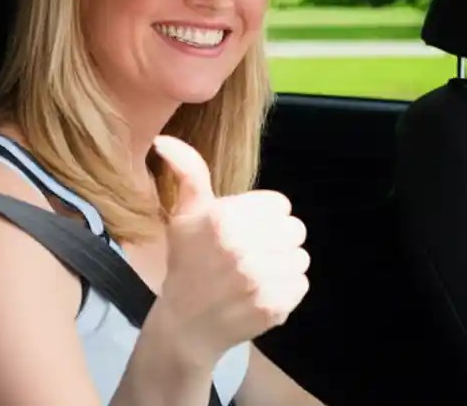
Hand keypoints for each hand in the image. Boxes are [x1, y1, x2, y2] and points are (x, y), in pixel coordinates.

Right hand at [149, 135, 310, 364]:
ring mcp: (260, 278)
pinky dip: (286, 290)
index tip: (242, 233)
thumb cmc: (189, 264)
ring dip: (282, 266)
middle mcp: (243, 247)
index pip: (281, 205)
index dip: (263, 218)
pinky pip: (301, 283)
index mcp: (225, 218)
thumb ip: (188, 173)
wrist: (185, 327)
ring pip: (300, 257)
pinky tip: (259, 294)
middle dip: (275, 241)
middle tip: (247, 257)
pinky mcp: (275, 304)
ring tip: (253, 276)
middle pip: (295, 229)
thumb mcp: (185, 216)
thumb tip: (164, 139)